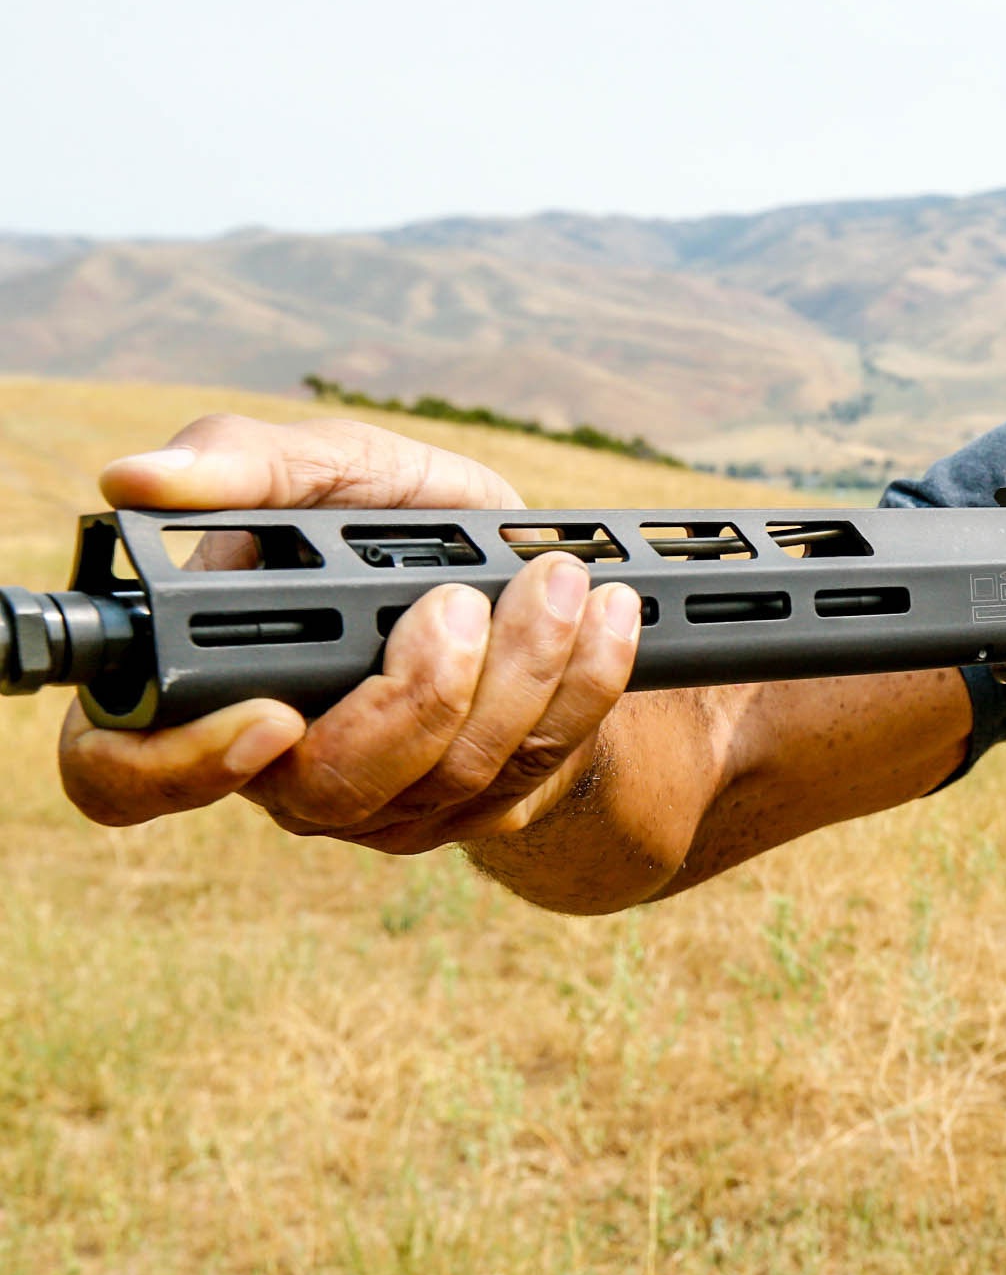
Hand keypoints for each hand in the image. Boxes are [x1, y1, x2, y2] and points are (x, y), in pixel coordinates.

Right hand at [59, 415, 641, 852]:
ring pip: (451, 779)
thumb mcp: (337, 472)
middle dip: (414, 694)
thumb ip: (250, 466)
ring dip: (520, 674)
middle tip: (460, 601)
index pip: (128, 779)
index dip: (179, 770)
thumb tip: (142, 477)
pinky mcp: (482, 809)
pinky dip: (582, 686)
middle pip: (334, 785)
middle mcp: (290, 767)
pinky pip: (535, 769)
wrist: (529, 573)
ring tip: (559, 580)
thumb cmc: (404, 524)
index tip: (271, 713)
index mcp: (211, 689)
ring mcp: (390, 804)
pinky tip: (609, 617)